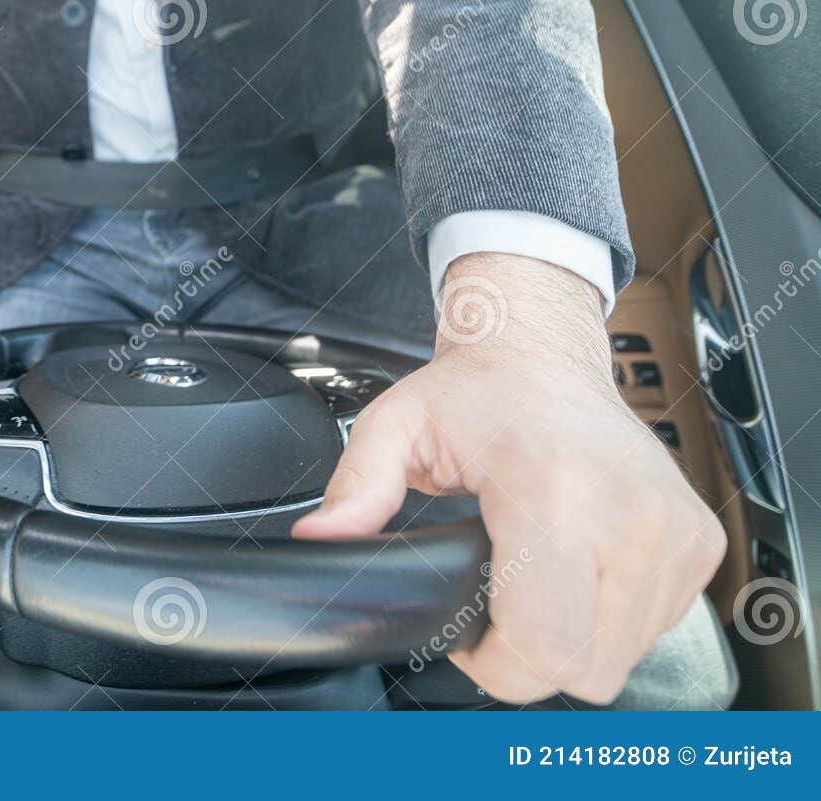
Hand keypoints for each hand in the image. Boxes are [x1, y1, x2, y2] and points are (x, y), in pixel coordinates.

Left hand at [293, 252, 725, 704]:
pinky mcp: (700, 544)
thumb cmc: (478, 391)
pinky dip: (609, 618)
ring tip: (534, 575)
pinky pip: (652, 628)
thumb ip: (356, 489)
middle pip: (583, 669)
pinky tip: (575, 569)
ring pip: (621, 659)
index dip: (494, 662)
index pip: (544, 647)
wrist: (544, 352)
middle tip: (495, 600)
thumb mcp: (395, 427)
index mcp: (558, 496)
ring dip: (572, 637)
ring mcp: (677, 535)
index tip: (467, 631)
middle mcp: (632, 520)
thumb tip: (322, 538)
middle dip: (528, 656)